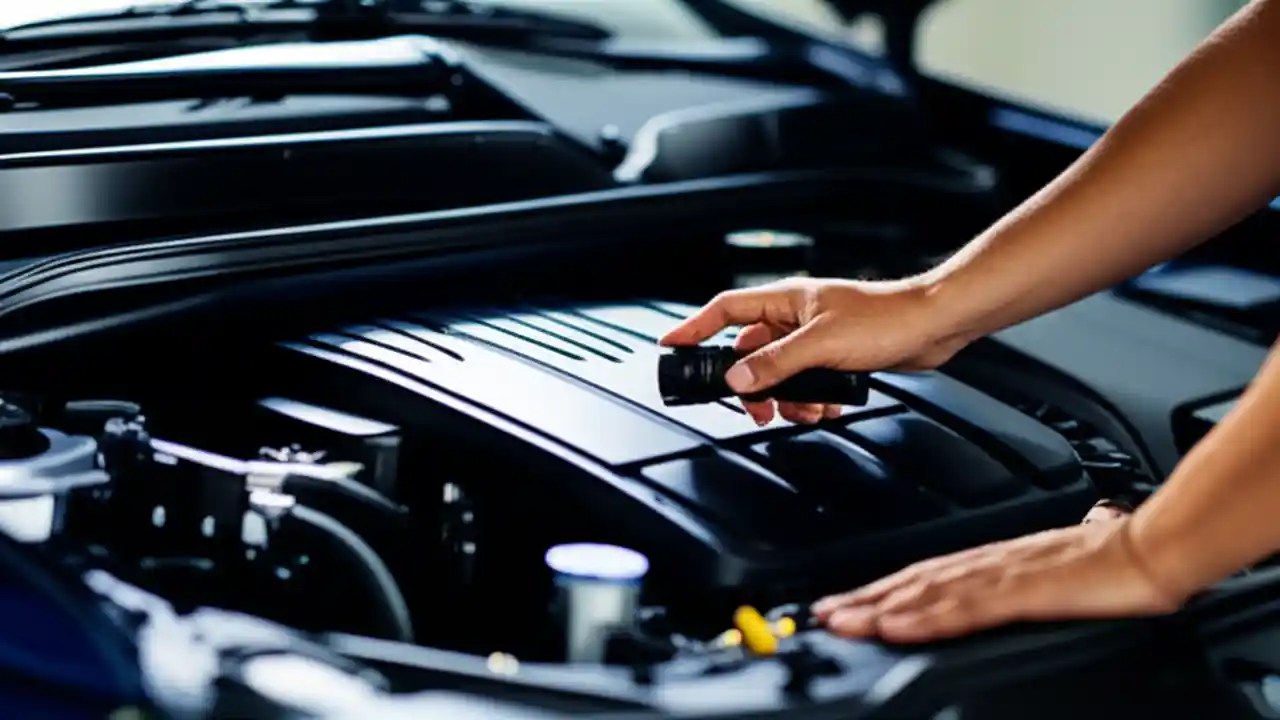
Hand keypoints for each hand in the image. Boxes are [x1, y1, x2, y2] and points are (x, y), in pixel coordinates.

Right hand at [659, 277, 966, 425]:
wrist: (933, 326)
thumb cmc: (886, 319)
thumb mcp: (821, 345)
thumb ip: (775, 363)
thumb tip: (737, 379)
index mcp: (785, 299)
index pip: (725, 310)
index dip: (695, 328)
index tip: (671, 346)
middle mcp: (795, 316)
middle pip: (749, 351)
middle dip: (752, 385)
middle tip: (757, 408)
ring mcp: (814, 336)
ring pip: (779, 372)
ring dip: (786, 397)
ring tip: (804, 411)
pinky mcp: (834, 356)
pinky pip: (805, 382)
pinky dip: (811, 400)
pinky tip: (828, 407)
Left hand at [810, 519, 1180, 643]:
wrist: (1154, 547)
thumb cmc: (1112, 560)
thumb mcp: (1051, 574)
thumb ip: (1020, 582)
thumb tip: (990, 594)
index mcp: (992, 561)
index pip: (922, 578)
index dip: (879, 592)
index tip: (844, 604)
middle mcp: (987, 563)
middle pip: (911, 583)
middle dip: (863, 601)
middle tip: (821, 615)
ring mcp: (1002, 575)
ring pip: (926, 592)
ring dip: (878, 608)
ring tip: (842, 620)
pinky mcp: (1024, 589)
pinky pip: (965, 605)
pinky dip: (925, 615)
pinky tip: (897, 623)